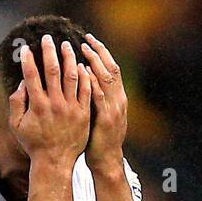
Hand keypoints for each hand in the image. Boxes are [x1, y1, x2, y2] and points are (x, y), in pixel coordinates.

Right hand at [10, 34, 91, 165]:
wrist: (55, 162)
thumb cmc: (34, 144)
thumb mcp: (17, 126)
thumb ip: (17, 103)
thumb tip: (22, 82)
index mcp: (37, 106)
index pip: (31, 75)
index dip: (28, 59)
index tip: (26, 48)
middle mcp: (54, 104)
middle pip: (52, 70)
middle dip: (49, 51)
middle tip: (48, 38)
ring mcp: (71, 108)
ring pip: (71, 76)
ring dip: (69, 58)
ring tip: (67, 46)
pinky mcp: (83, 113)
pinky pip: (86, 89)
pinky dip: (84, 75)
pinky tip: (81, 65)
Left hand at [81, 33, 127, 173]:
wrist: (107, 162)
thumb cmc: (98, 140)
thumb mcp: (99, 116)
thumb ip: (96, 99)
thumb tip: (84, 80)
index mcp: (118, 98)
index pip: (112, 69)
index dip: (102, 53)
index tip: (89, 40)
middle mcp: (119, 100)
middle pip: (111, 68)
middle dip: (99, 52)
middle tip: (86, 38)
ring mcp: (114, 109)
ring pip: (107, 78)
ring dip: (95, 62)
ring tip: (83, 49)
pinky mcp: (106, 119)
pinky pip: (99, 96)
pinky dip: (92, 81)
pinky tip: (83, 71)